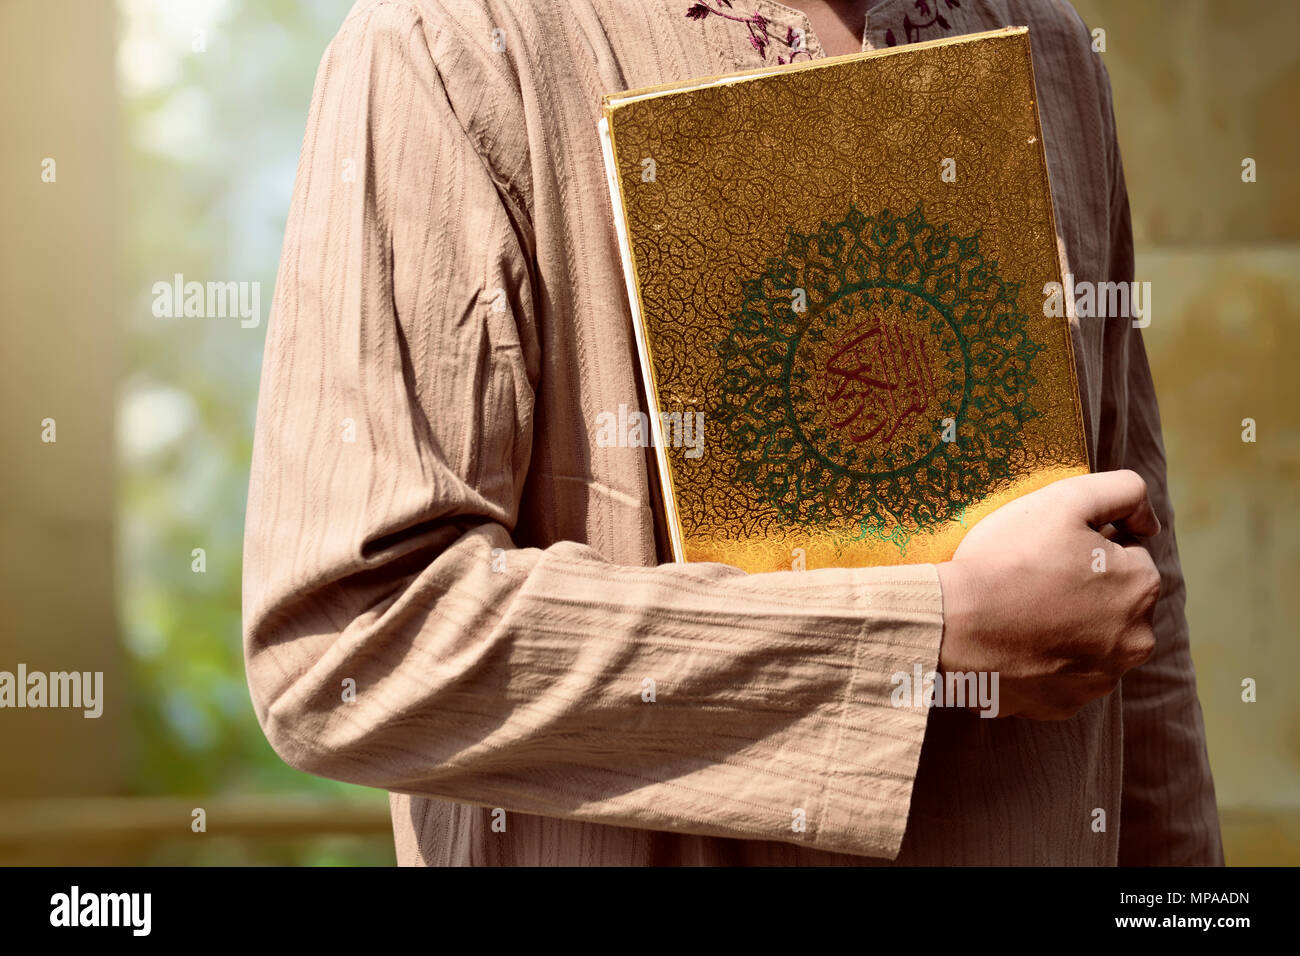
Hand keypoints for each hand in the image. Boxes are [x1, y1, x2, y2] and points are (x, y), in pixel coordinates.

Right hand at [935, 470, 1160, 719]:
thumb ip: (1123, 491)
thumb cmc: (1007, 558)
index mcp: (1141, 587)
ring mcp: (1099, 679)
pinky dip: (1042, 660)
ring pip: (1089, 641)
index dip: (1086, 546)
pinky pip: (1059, 676)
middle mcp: (1135, 640)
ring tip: (1018, 611)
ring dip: (1066, 628)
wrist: (951, 625)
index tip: (1049, 549)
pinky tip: (1012, 643)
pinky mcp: (1063, 705)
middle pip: (1112, 602)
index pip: (1126, 555)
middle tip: (1032, 579)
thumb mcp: (1065, 500)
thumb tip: (1148, 521)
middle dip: (1084, 590)